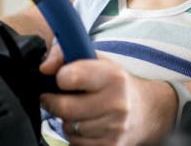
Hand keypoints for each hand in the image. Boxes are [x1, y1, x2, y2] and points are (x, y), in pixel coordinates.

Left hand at [40, 46, 174, 144]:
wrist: (145, 110)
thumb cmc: (114, 82)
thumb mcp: (97, 59)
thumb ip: (65, 54)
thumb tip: (44, 68)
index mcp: (113, 77)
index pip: (69, 77)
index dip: (60, 77)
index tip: (63, 78)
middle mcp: (117, 103)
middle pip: (64, 108)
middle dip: (54, 102)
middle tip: (56, 97)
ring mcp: (115, 129)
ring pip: (69, 129)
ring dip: (67, 120)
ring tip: (79, 111)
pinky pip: (76, 144)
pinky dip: (76, 136)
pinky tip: (87, 126)